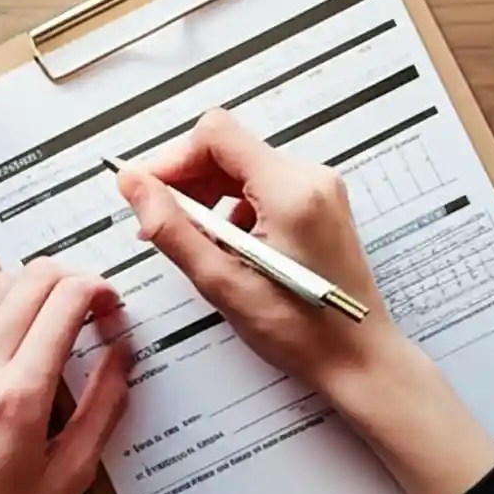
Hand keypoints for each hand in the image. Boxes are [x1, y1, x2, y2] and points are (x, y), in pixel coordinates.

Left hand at [0, 261, 129, 493]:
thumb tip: (122, 356)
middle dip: (72, 279)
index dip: (99, 289)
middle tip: (89, 303)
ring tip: (52, 316)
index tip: (110, 304)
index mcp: (19, 394)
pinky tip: (11, 334)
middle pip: (32, 277)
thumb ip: (104, 406)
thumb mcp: (69, 473)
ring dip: (33, 288)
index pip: (66, 299)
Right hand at [117, 109, 493, 493]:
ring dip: (209, 199)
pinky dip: (234, 210)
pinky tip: (228, 249)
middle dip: (187, 182)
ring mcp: (318, 190)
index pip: (217, 134)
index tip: (150, 191)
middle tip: (161, 224)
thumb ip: (171, 228)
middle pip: (228, 148)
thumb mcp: (222, 283)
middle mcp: (310, 179)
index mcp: (291, 191)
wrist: (358, 359)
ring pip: (242, 168)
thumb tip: (135, 186)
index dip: (174, 159)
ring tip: (198, 245)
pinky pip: (262, 188)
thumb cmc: (305, 332)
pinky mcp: (318, 205)